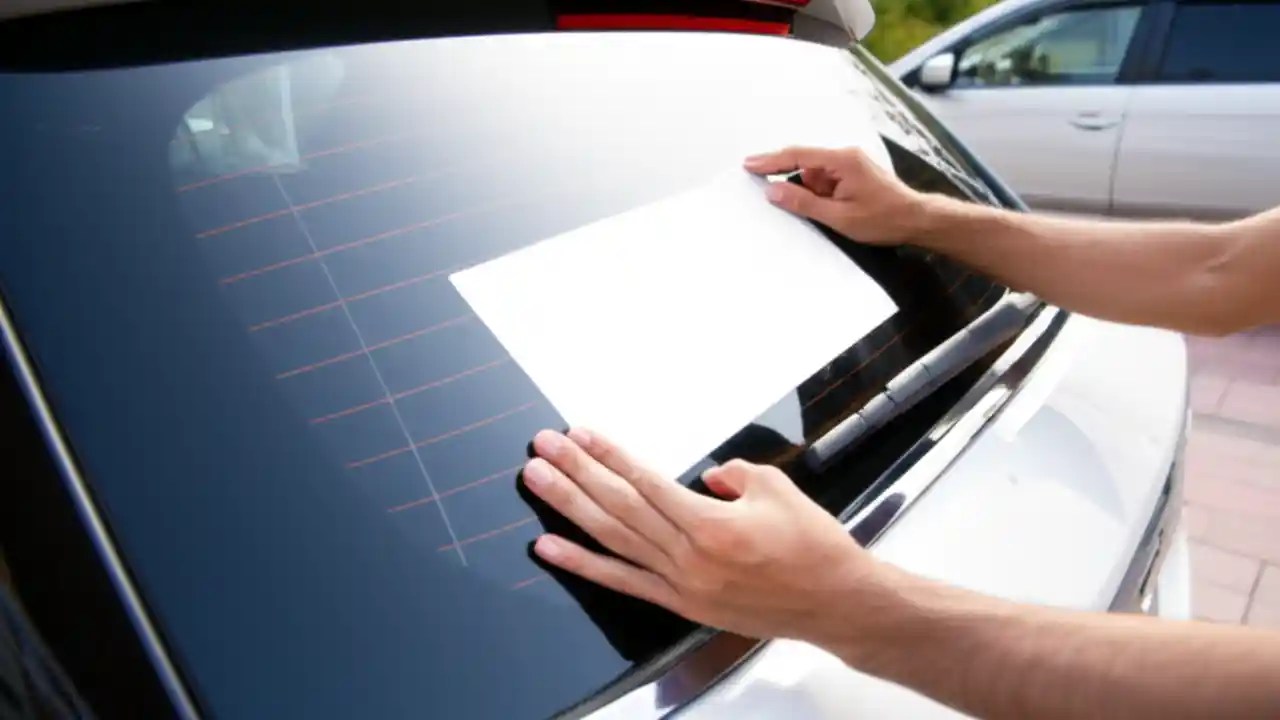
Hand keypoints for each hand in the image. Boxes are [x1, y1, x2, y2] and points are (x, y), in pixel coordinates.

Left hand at [523, 428, 897, 645]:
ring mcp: (680, 583)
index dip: (609, 456)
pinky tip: (550, 548)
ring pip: (613, 540)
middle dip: (576, 473)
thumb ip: (734, 475)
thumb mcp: (777, 490)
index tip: (580, 435)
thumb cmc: (814, 548)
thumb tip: (704, 478)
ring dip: (569, 509)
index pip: (645, 482)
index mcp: (711, 524)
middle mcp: (688, 556)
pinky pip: (622, 581)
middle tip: (542, 448)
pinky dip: (582, 564)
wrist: (835, 603)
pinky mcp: (681, 603)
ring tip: (537, 482)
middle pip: (618, 507)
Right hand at [743, 146, 931, 245]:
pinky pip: (826, 179)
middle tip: (767, 189)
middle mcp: (846, 156)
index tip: (749, 164)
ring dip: (809, 192)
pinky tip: (826, 209)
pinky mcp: (854, 174)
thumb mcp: (839, 217)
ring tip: (824, 212)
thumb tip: (773, 191)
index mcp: (842, 161)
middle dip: (788, 179)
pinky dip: (819, 193)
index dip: (771, 160)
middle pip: (804, 162)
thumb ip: (804, 203)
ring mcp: (850, 164)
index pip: (798, 156)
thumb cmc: (883, 218)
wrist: (917, 219)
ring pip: (815, 174)